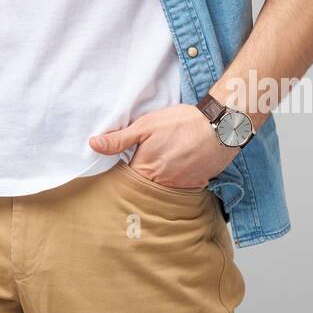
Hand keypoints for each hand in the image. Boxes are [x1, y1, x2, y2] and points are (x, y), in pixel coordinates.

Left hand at [89, 103, 238, 190]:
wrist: (219, 126)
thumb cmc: (180, 123)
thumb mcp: (145, 125)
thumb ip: (119, 139)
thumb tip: (92, 145)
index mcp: (145, 169)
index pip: (126, 180)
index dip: (124, 173)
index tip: (125, 166)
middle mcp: (161, 183)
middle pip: (145, 187)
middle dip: (143, 179)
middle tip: (148, 162)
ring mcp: (180, 186)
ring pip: (163, 189)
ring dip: (160, 180)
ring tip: (164, 163)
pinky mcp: (196, 185)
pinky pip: (181, 188)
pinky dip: (178, 180)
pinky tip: (180, 166)